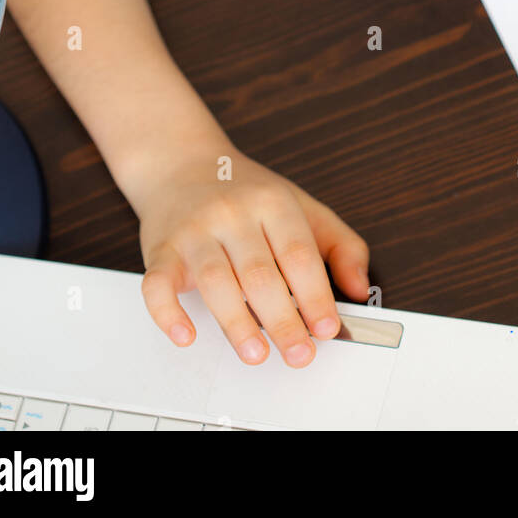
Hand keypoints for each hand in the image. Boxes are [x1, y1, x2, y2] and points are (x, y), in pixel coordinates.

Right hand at [136, 135, 370, 367]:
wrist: (182, 164)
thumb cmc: (245, 194)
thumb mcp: (302, 207)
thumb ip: (339, 245)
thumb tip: (359, 288)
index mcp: (272, 203)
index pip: (298, 253)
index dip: (315, 294)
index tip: (328, 327)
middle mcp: (232, 213)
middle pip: (260, 273)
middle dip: (282, 320)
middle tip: (299, 353)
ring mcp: (194, 231)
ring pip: (216, 281)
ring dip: (236, 323)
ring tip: (256, 353)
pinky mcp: (161, 249)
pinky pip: (157, 284)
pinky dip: (168, 314)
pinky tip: (186, 335)